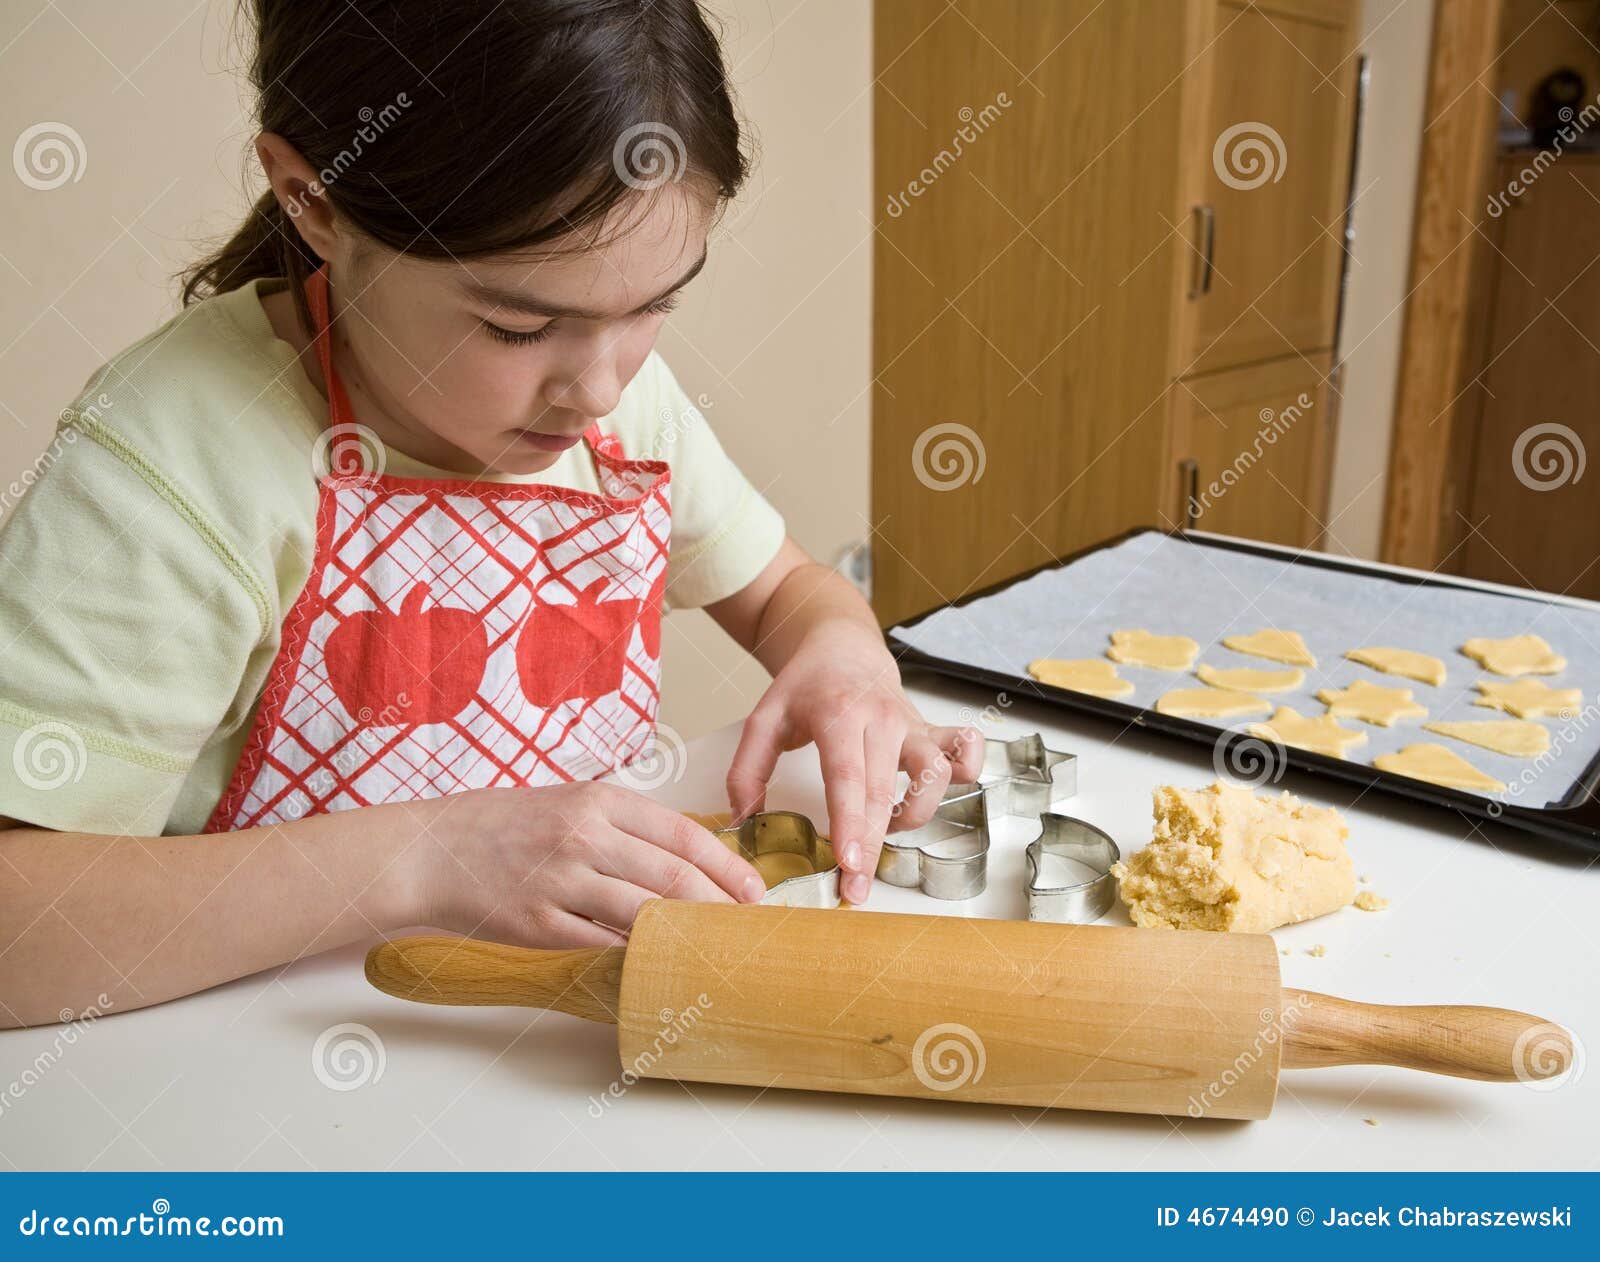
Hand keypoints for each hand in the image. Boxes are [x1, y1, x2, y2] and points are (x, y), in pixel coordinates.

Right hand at [411, 782, 765, 945]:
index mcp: (599, 801)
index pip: (683, 834)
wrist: (432, 851)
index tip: (754, 890)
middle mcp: (584, 836)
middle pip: (674, 876)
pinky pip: (603, 945)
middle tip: (747, 929)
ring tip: (714, 952)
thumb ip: (624, 828)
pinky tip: (658, 966)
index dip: (727, 866)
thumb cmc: (505, 826)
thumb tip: (689, 861)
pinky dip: (635, 957)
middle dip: (721, 906)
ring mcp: (561, 881)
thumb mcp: (569, 804)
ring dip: (687, 937)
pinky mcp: (539, 925)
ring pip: (646, 913)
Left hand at [726, 618, 983, 902]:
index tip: (847, 862)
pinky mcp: (930, 729)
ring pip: (933, 774)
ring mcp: (910, 724)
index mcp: (837, 714)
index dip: (849, 822)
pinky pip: (964, 747)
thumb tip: (743, 821)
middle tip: (855, 889)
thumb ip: (747, 771)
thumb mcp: (764, 719)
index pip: (846, 776)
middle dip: (872, 844)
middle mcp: (880, 719)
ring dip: (915, 813)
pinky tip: (949, 788)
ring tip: (887, 830)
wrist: (843, 647)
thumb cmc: (805, 687)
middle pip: (884, 790)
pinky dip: (969, 769)